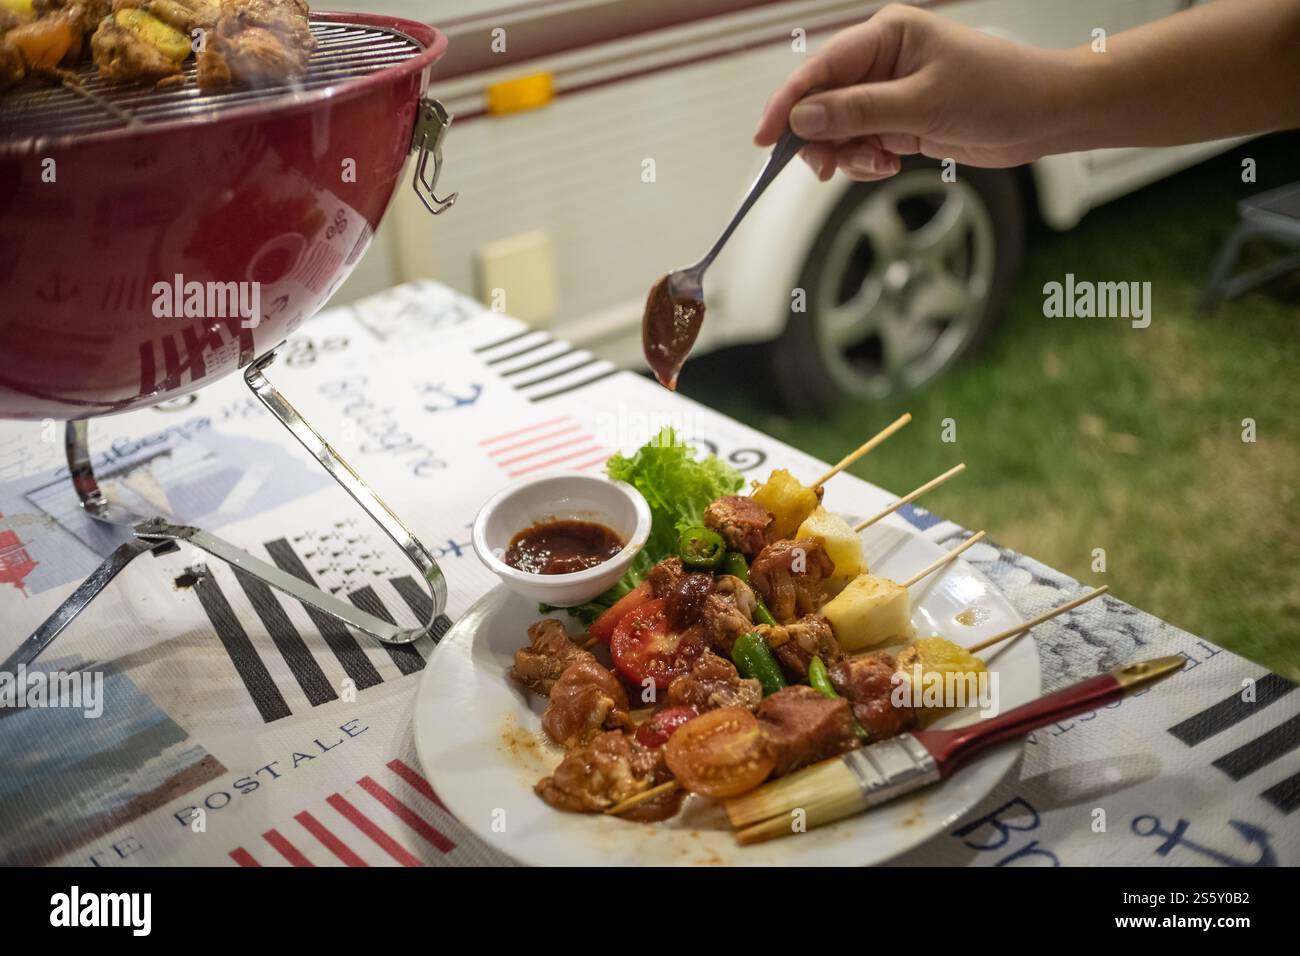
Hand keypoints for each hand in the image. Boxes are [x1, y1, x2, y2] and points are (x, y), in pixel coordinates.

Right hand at [755, 4, 1075, 181]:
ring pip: (837, 130)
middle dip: (821, 139)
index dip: (786, 104)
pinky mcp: (897, 120)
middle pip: (820, 104)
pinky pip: (859, 145)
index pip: (818, 70)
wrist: (1043, 114)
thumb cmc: (998, 90)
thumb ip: (858, 112)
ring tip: (879, 163)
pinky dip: (865, 161)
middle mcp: (880, 61)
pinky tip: (889, 163)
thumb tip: (803, 118)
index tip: (765, 138)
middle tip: (828, 167)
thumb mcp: (922, 104)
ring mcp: (887, 92)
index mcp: (884, 35)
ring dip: (847, 155)